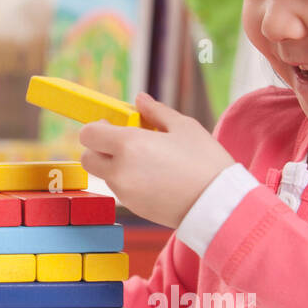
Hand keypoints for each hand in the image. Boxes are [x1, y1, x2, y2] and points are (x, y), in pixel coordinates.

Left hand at [79, 92, 234, 228]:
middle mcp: (120, 170)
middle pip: (88, 158)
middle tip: (124, 143)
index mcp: (129, 145)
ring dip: (115, 165)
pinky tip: (155, 178)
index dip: (96, 128)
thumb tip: (139, 99)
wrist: (219, 204)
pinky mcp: (133, 208)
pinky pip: (120, 190)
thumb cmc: (206, 162)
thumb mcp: (184, 127)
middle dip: (99, 149)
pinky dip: (128, 182)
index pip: (88, 134)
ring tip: (147, 160)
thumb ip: (156, 112)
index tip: (113, 126)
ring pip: (104, 175)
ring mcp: (125, 192)